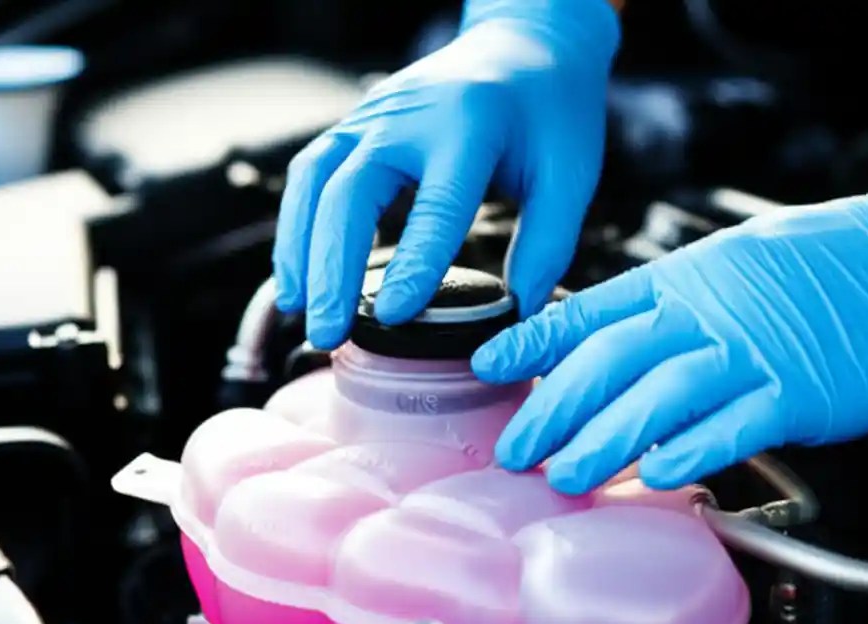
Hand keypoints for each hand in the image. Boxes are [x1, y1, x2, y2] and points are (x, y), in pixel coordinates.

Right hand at [272, 0, 619, 348]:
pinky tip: (299, 276)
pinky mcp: (353, 125)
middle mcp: (409, 115)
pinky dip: (297, 227)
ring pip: (315, 180)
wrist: (523, 47)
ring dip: (300, 249)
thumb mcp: (570, 176)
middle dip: (333, 267)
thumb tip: (516, 319)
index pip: (436, 203)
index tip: (394, 316)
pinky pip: (310, 175)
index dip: (414, 262)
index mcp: (471, 125)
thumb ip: (545, 247)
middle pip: (351, 190)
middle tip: (328, 332)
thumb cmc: (549, 113)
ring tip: (298, 310)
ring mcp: (372, 115)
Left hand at [473, 148, 867, 492]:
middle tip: (515, 449)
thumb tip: (624, 336)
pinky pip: (735, 423)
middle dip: (553, 407)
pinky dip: (693, 449)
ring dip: (605, 440)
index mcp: (688, 277)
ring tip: (564, 476)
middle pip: (611, 360)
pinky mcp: (802, 388)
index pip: (594, 310)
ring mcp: (755, 349)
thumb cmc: (837, 259)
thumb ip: (680, 301)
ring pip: (660, 396)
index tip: (489, 364)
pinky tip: (657, 476)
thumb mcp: (739, 262)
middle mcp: (710, 311)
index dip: (535, 340)